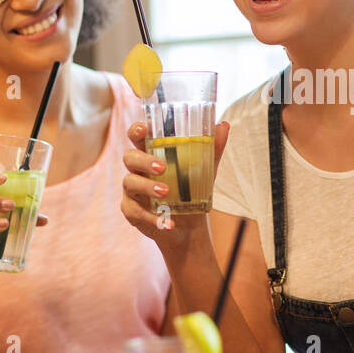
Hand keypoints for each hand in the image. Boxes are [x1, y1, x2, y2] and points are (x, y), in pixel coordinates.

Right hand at [120, 120, 228, 245]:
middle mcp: (138, 169)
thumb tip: (223, 125)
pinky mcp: (131, 210)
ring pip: (130, 182)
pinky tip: (168, 223)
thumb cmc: (191, 191)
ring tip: (166, 193)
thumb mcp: (205, 170)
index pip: (138, 136)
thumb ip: (212, 148)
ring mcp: (132, 190)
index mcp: (151, 154)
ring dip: (147, 187)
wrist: (189, 227)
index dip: (136, 130)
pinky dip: (152, 218)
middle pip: (130, 157)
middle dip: (144, 160)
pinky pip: (135, 211)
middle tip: (162, 168)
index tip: (143, 129)